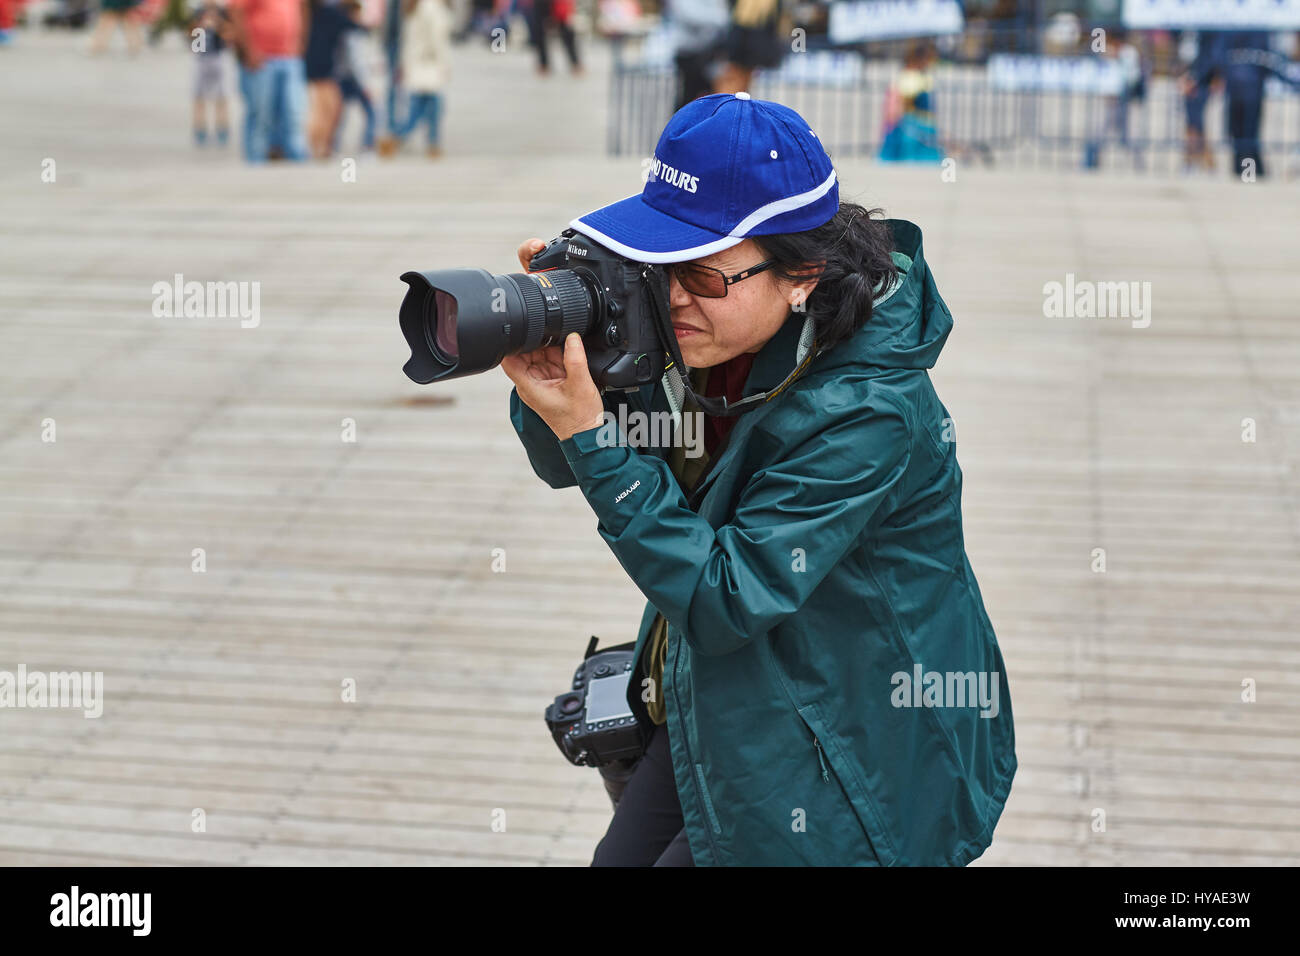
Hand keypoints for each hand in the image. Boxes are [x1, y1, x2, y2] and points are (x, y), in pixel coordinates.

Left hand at [501, 238, 604, 441]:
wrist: (587, 435)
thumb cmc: (578, 419)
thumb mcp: (580, 384)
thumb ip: (575, 358)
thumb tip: (572, 337)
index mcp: (529, 386)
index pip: (508, 360)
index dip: (512, 343)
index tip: (524, 329)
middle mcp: (530, 384)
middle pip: (524, 353)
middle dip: (538, 343)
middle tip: (554, 337)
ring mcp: (540, 383)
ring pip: (538, 356)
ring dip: (550, 349)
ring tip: (565, 350)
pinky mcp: (550, 383)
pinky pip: (550, 362)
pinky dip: (558, 357)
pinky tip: (568, 357)